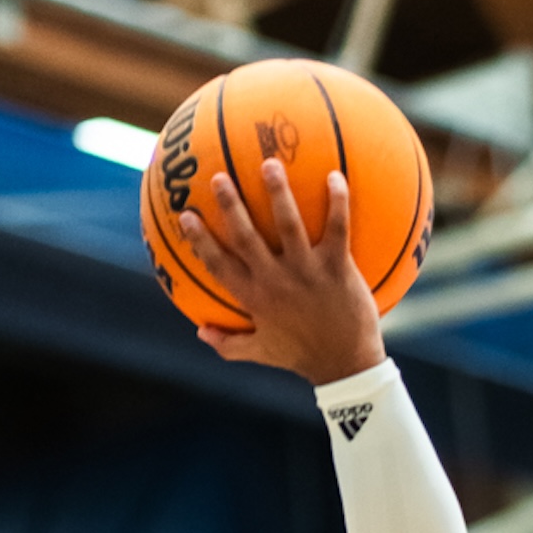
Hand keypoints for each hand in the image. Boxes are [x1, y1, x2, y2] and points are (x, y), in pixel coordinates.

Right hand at [178, 159, 386, 385]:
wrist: (347, 368)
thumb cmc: (303, 357)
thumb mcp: (261, 353)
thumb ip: (228, 344)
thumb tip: (200, 331)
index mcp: (253, 298)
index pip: (218, 265)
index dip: (200, 240)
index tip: (185, 215)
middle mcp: (275, 281)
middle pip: (246, 236)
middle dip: (230, 205)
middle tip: (219, 176)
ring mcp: (307, 272)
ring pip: (288, 225)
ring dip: (278, 193)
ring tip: (270, 163)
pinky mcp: (338, 268)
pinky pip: (338, 228)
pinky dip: (338, 202)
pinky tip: (336, 175)